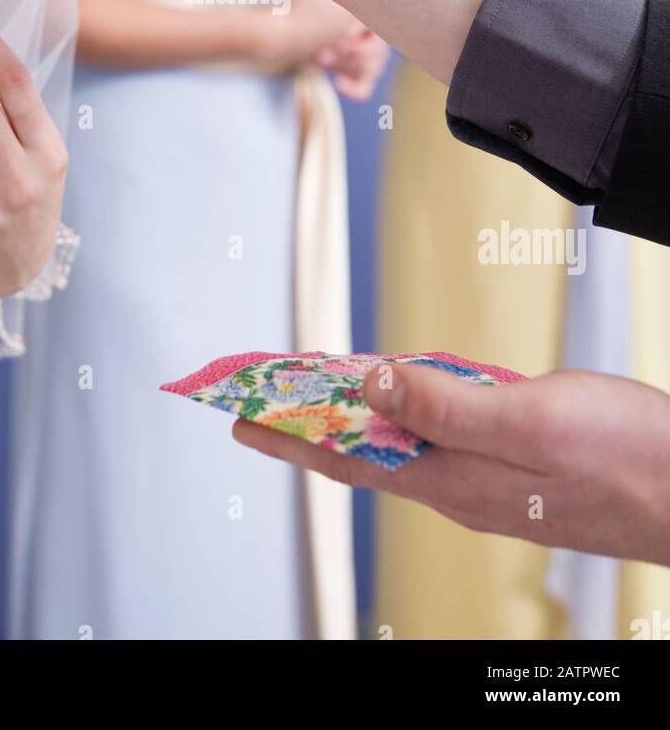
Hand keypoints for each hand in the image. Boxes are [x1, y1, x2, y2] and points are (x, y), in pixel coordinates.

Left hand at [233, 361, 669, 566]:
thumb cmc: (629, 460)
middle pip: (363, 449)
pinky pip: (437, 437)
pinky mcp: (514, 468)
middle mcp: (461, 486)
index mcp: (453, 479)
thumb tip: (373, 384)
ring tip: (314, 390)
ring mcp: (487, 480)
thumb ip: (447, 405)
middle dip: (307, 421)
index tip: (241, 416)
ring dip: (352, 414)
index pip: (346, 453)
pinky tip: (400, 394)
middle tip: (262, 398)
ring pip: (399, 442)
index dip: (289, 431)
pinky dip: (403, 410)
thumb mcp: (531, 419)